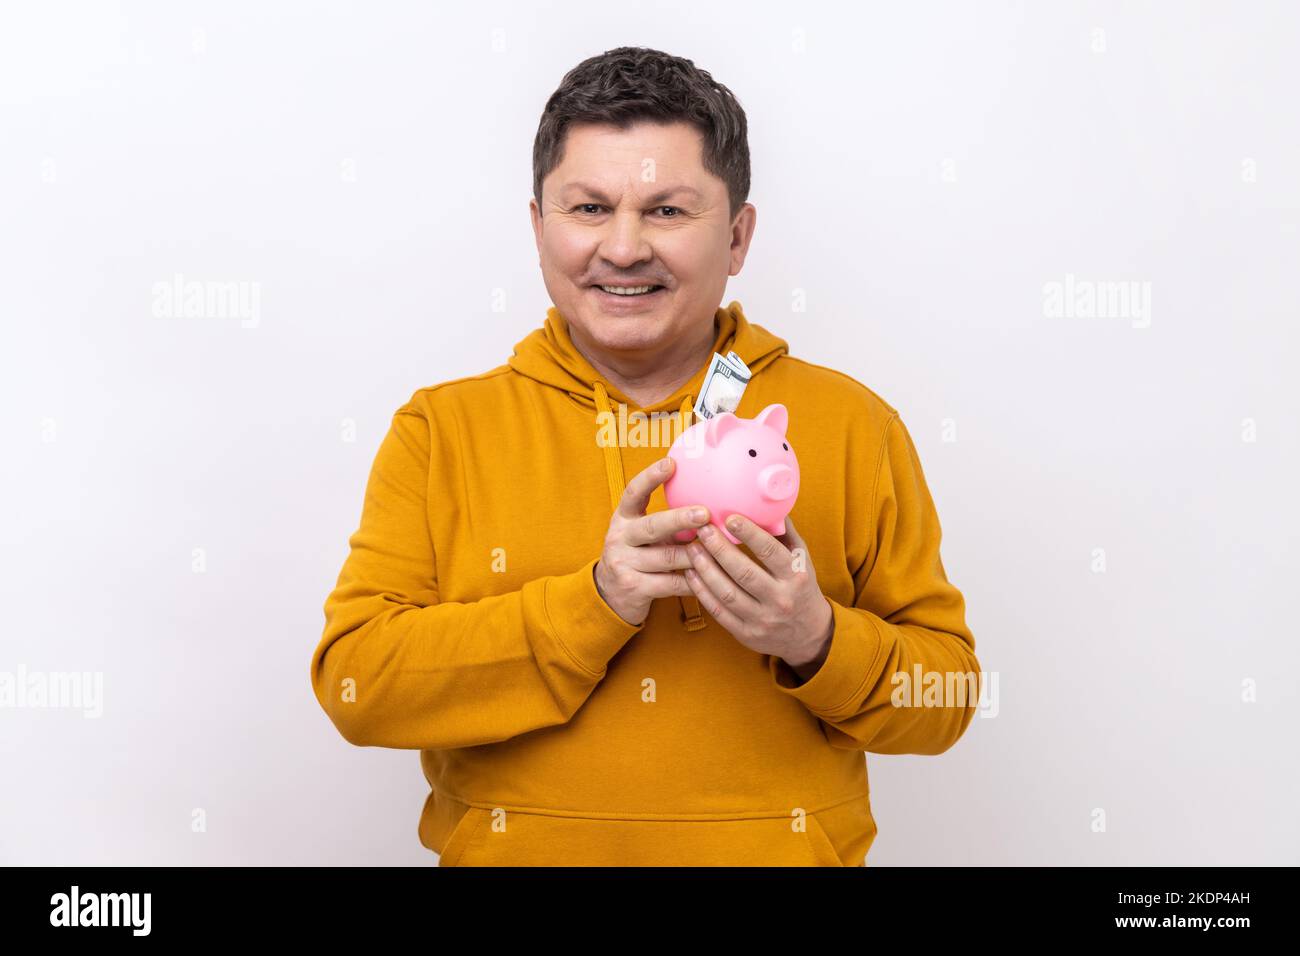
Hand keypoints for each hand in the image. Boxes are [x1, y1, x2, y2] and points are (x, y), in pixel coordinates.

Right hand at [594, 457, 712, 625]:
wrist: (610, 594)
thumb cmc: (638, 555)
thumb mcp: (643, 534)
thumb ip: (667, 521)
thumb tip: (711, 502)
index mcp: (623, 518)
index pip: (633, 492)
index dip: (650, 477)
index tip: (670, 463)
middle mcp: (619, 538)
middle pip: (652, 526)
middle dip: (680, 519)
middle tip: (705, 513)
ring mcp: (624, 564)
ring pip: (668, 557)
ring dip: (696, 554)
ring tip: (718, 548)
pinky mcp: (634, 588)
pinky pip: (671, 583)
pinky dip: (694, 580)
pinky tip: (711, 576)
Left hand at [682, 514, 833, 673]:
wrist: (808, 634)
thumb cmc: (801, 586)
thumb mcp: (802, 559)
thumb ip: (784, 532)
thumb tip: (766, 501)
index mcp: (796, 576)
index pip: (770, 552)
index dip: (749, 534)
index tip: (729, 517)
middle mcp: (781, 599)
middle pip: (744, 573)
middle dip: (720, 549)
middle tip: (702, 529)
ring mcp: (762, 620)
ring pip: (727, 593)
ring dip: (706, 569)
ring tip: (692, 548)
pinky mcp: (746, 634)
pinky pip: (719, 612)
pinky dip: (702, 592)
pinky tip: (691, 574)